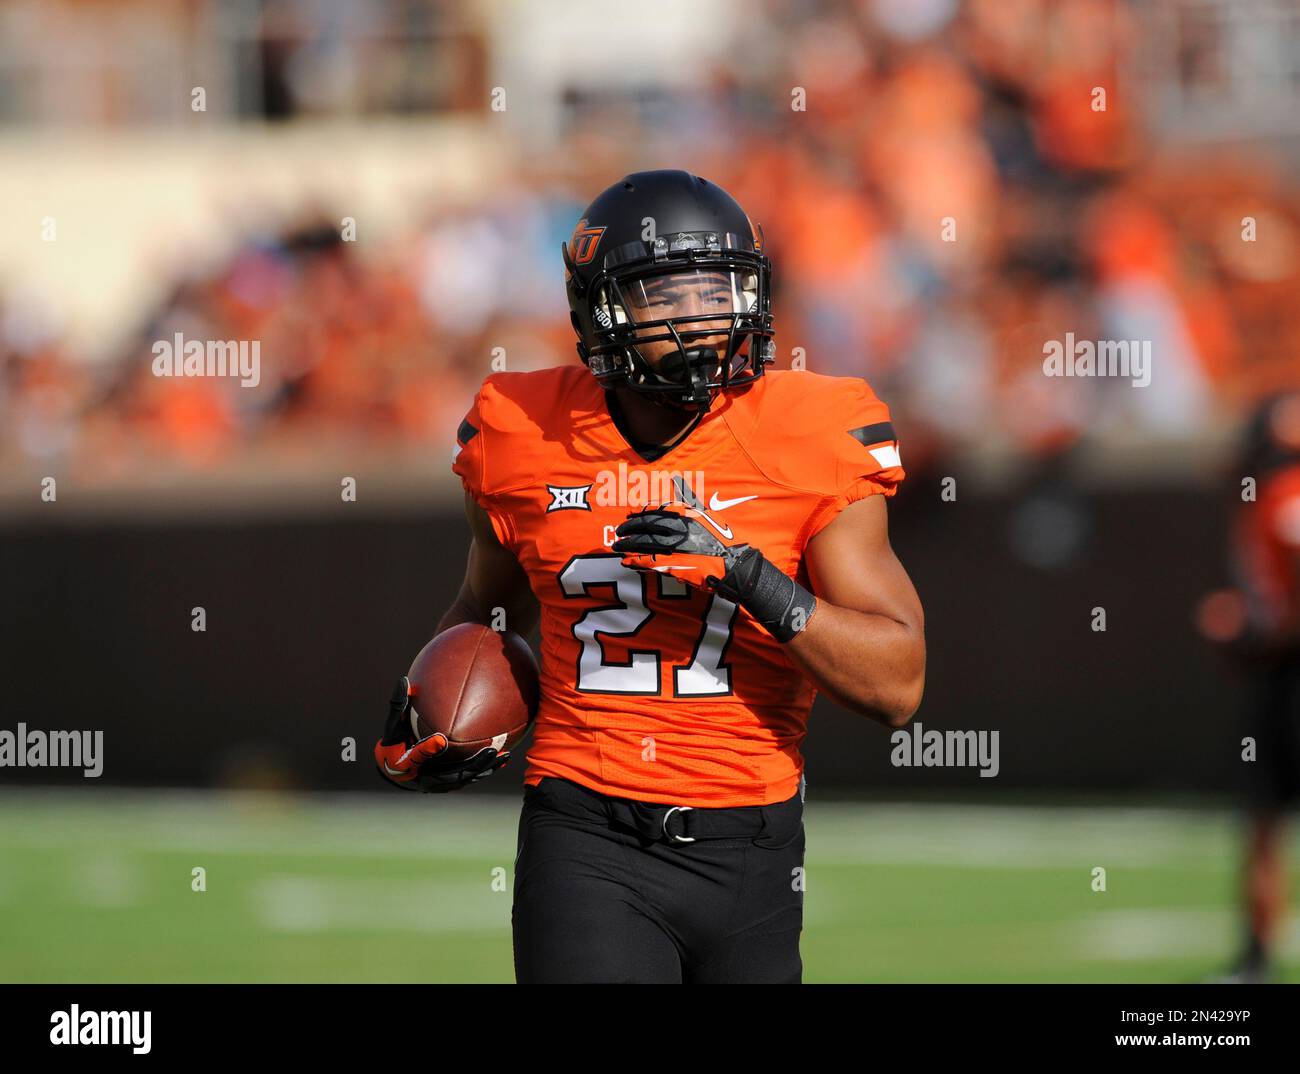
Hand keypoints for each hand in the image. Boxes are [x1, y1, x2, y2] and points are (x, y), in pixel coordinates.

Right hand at [374, 676, 511, 792]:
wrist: (395, 769)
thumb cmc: (395, 743)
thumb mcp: (393, 725)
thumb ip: (398, 705)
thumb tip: (405, 681)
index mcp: (407, 763)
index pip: (418, 756)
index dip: (428, 749)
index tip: (440, 739)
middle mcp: (425, 778)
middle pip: (451, 775)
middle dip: (473, 764)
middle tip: (490, 750)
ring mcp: (439, 784)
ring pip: (465, 778)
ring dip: (485, 767)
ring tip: (503, 754)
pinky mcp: (449, 784)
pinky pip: (470, 777)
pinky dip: (486, 769)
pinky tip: (503, 757)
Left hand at [613, 507, 817, 642]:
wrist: (739, 568)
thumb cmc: (727, 543)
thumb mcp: (711, 517)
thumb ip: (692, 502)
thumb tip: (678, 482)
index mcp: (689, 515)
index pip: (657, 510)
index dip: (640, 513)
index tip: (630, 516)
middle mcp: (680, 529)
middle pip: (646, 526)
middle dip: (629, 529)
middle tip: (618, 532)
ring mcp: (677, 548)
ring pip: (645, 544)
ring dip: (628, 545)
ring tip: (616, 547)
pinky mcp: (676, 566)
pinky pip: (650, 562)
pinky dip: (635, 561)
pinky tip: (626, 562)